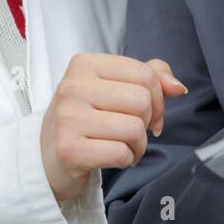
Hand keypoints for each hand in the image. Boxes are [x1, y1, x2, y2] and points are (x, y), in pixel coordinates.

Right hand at [40, 54, 186, 201]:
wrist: (46, 157)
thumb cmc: (85, 118)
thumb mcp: (112, 88)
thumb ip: (149, 78)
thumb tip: (178, 86)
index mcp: (85, 64)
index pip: (145, 74)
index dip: (158, 98)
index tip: (148, 114)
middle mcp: (73, 86)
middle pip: (142, 101)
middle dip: (146, 123)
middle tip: (130, 132)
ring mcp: (68, 117)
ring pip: (134, 129)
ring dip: (137, 145)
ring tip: (121, 146)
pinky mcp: (69, 149)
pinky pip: (121, 153)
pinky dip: (126, 160)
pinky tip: (112, 158)